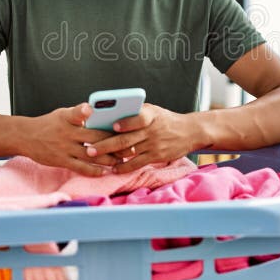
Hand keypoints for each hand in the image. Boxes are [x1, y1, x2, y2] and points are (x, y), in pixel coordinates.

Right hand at [25, 103, 120, 175]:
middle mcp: (67, 133)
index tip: (92, 109)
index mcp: (67, 117)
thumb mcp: (62, 113)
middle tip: (130, 144)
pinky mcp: (61, 160)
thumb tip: (101, 113)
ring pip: (91, 154)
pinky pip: (81, 167)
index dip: (84, 110)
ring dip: (108, 158)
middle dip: (114, 141)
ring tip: (122, 159)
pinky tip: (105, 171)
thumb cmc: (49, 123)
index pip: (77, 112)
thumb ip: (81, 114)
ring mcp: (64, 148)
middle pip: (94, 137)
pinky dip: (94, 170)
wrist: (25, 136)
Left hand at [84, 103, 204, 173]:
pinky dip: (124, 167)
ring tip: (95, 159)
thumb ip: (135, 113)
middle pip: (126, 139)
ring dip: (111, 157)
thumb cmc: (165, 119)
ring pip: (129, 152)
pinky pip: (137, 163)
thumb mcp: (154, 110)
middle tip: (90, 149)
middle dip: (106, 145)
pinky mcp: (156, 156)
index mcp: (151, 115)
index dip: (127, 123)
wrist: (189, 131)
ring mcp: (154, 144)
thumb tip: (110, 118)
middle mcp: (152, 130)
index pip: (139, 118)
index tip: (113, 125)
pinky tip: (113, 168)